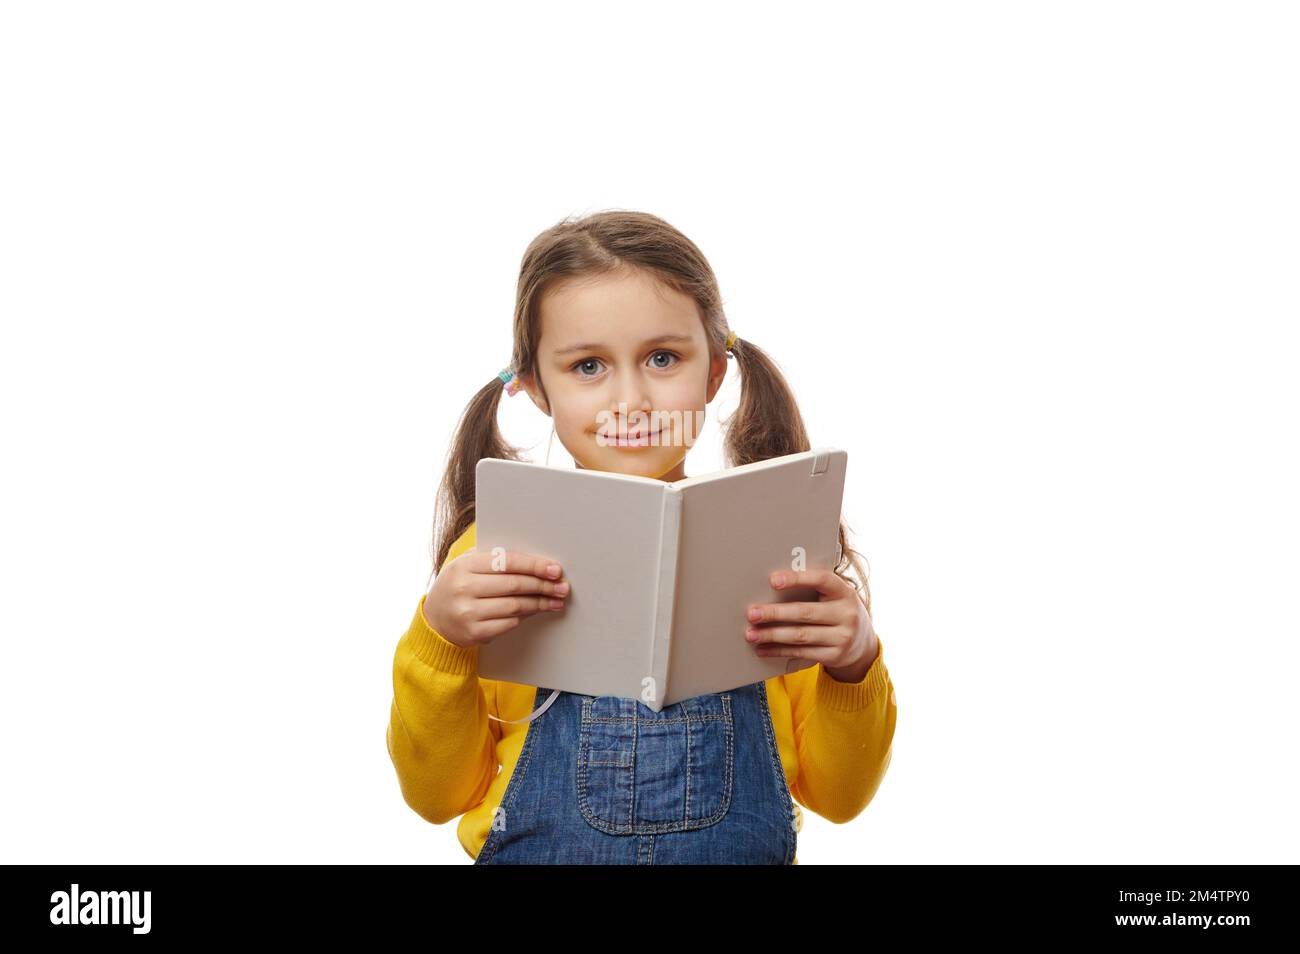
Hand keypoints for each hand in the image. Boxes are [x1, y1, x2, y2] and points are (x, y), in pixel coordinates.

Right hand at [422, 547, 570, 649]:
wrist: (434, 621)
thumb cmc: (457, 587)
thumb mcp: (465, 565)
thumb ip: (491, 557)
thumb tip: (534, 559)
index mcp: (464, 566)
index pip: (507, 562)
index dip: (534, 565)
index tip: (555, 569)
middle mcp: (464, 588)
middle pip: (514, 585)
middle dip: (543, 585)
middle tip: (562, 586)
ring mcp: (468, 613)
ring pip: (515, 606)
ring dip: (540, 603)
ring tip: (555, 600)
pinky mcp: (474, 634)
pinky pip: (509, 624)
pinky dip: (525, 617)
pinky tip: (535, 611)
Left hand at [744, 569, 877, 682]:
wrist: (862, 644)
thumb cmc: (837, 612)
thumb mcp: (834, 597)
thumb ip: (813, 590)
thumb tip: (772, 585)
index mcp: (845, 592)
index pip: (822, 580)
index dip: (797, 578)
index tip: (773, 580)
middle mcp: (847, 614)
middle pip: (805, 612)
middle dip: (775, 613)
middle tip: (752, 613)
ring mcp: (842, 637)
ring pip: (800, 635)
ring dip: (772, 635)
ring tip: (751, 634)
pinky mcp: (835, 656)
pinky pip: (801, 652)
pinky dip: (778, 650)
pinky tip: (762, 648)